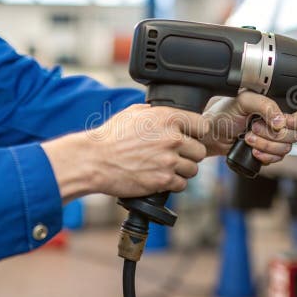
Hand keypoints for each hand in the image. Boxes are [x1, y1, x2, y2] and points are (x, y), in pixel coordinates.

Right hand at [42, 104, 208, 200]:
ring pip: (193, 169)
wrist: (94, 160)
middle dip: (190, 154)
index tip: (191, 137)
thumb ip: (157, 112)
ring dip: (183, 170)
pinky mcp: (163, 181)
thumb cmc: (111, 136)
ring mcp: (168, 161)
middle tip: (176, 155)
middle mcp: (172, 138)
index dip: (196, 132)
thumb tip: (169, 112)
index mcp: (167, 118)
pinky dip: (173, 183)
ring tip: (167, 167)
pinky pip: (182, 184)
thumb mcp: (134, 113)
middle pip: (200, 150)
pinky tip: (161, 177)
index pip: (203, 125)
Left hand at [202, 92, 296, 164]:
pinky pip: (280, 157)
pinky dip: (267, 155)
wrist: (211, 135)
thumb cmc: (224, 113)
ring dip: (268, 143)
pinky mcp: (271, 150)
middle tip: (257, 125)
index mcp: (278, 100)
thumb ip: (264, 104)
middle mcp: (281, 116)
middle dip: (278, 130)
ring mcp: (277, 135)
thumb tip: (280, 120)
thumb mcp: (242, 100)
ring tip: (250, 136)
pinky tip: (254, 150)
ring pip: (289, 144)